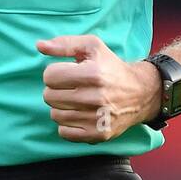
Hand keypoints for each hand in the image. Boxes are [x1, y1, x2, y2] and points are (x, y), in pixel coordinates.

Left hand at [36, 34, 161, 142]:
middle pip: (49, 96)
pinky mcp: (98, 135)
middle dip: (56, 89)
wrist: (140, 93)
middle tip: (71, 87)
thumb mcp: (92, 46)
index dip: (55, 73)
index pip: (49, 76)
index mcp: (93, 74)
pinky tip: (79, 114)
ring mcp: (97, 119)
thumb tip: (40, 46)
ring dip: (61, 106)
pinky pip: (63, 132)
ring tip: (76, 99)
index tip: (67, 73)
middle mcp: (96, 98)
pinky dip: (67, 123)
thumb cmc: (111, 66)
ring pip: (54, 115)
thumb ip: (64, 44)